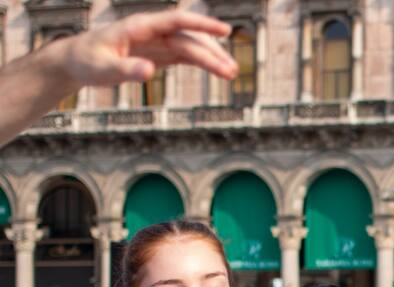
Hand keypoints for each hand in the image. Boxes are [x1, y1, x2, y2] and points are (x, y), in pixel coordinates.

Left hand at [52, 11, 236, 88]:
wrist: (78, 61)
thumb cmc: (87, 62)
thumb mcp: (103, 68)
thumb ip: (126, 69)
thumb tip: (149, 70)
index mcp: (140, 27)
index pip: (177, 21)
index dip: (202, 25)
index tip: (225, 31)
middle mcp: (152, 31)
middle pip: (189, 38)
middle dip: (212, 53)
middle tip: (231, 71)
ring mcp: (157, 42)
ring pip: (191, 46)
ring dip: (211, 59)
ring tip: (231, 74)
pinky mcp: (159, 53)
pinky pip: (186, 55)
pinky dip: (203, 63)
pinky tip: (218, 71)